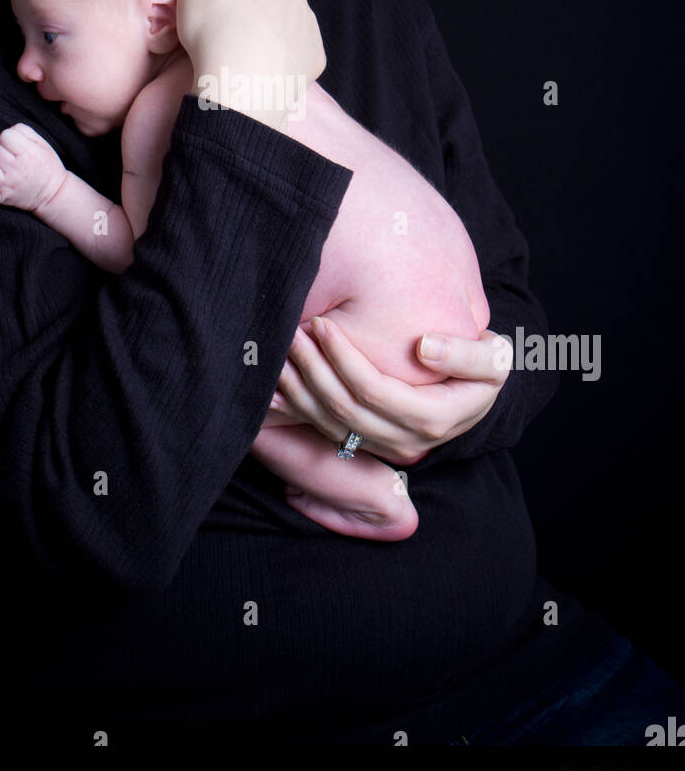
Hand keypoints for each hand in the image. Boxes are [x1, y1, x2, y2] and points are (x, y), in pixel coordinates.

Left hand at [0, 123, 67, 213]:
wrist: (53, 194)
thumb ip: (22, 131)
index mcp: (28, 153)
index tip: (16, 146)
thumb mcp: (41, 143)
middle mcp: (15, 169)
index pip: (5, 136)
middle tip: (9, 158)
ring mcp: (6, 185)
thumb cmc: (46, 165)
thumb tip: (6, 132)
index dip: (9, 138)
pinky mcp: (0, 198)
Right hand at [175, 0, 325, 130]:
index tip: (214, 4)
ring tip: (243, 51)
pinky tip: (262, 67)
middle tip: (226, 30)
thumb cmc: (210, 23)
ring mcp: (306, 22)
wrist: (239, 81)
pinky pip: (296, 50)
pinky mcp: (314, 54)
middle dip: (253, 6)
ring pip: (285, 20)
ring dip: (269, 30)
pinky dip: (282, 57)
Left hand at [269, 317, 512, 463]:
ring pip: (330, 425)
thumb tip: (424, 347)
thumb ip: (466, 353)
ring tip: (277, 350)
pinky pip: (326, 429)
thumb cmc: (485, 367)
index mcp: (434, 419)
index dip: (345, 359)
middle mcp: (407, 441)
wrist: (479, 391)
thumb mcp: (495, 358)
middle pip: (346, 410)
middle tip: (289, 331)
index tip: (322, 324)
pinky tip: (274, 382)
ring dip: (299, 389)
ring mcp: (386, 446)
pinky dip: (298, 407)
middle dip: (313, 370)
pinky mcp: (369, 443)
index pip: (376, 391)